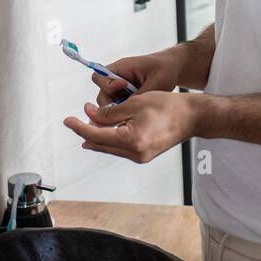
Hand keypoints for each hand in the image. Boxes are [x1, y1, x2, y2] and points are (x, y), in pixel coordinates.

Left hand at [63, 90, 200, 163]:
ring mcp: (140, 157)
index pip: (96, 135)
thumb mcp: (135, 103)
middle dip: (87, 131)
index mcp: (132, 140)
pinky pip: (120, 148)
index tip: (67, 120)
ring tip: (90, 120)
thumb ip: (110, 111)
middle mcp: (135, 153)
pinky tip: (105, 130)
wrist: (193, 117)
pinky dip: (111, 138)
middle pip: (101, 144)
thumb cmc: (168, 106)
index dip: (79, 127)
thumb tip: (90, 115)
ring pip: (110, 147)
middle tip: (76, 117)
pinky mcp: (144, 155)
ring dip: (98, 135)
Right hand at [90, 47, 185, 104]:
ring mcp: (120, 90)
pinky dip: (126, 113)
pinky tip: (138, 115)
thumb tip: (127, 109)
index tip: (124, 86)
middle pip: (102, 94)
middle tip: (128, 108)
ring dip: (120, 111)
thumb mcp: (156, 82)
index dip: (108, 85)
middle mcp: (116, 79)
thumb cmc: (165, 70)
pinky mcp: (125, 98)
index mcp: (121, 68)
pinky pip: (119, 109)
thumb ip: (140, 95)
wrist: (172, 69)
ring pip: (109, 105)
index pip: (100, 76)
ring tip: (137, 112)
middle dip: (111, 105)